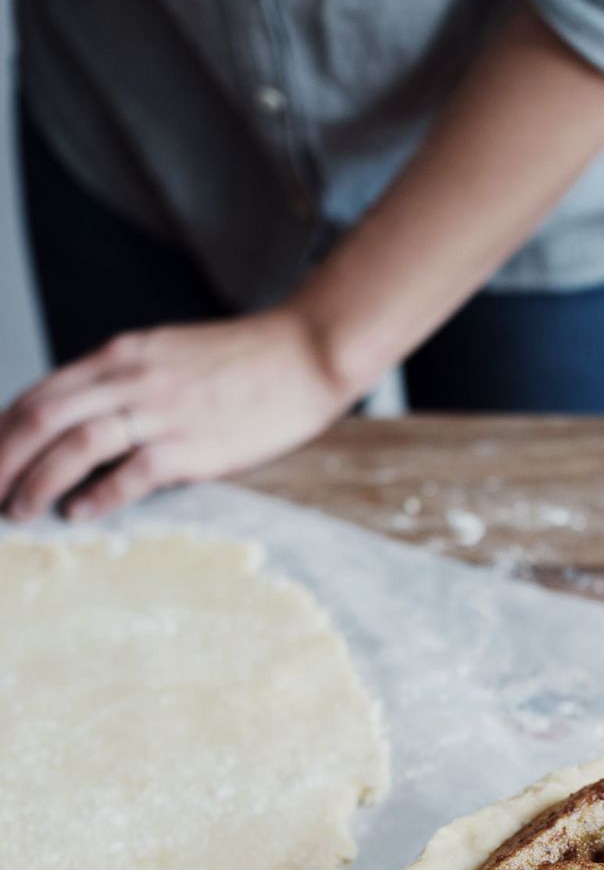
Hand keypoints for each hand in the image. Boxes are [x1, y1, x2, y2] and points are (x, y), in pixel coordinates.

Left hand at [0, 307, 354, 521]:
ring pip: (75, 446)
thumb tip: (86, 420)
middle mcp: (131, 379)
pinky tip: (80, 514)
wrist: (307, 354)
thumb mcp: (168, 356)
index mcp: (121, 356)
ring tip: (19, 511)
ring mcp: (161, 412)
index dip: (4, 429)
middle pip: (42, 418)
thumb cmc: (245, 362)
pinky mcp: (192, 446)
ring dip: (37, 482)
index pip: (41, 392)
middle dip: (3, 457)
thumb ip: (125, 382)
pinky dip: (98, 497)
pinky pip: (131, 473)